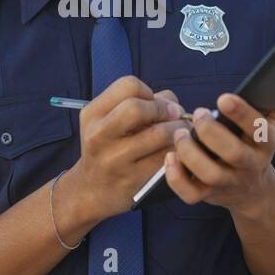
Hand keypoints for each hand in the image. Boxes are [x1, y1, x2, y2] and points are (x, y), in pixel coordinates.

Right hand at [65, 76, 189, 220]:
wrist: (92, 189)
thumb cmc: (108, 148)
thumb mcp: (108, 121)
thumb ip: (138, 103)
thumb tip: (173, 103)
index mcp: (92, 114)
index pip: (128, 85)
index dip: (149, 92)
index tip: (156, 103)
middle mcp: (98, 135)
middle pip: (138, 108)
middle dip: (165, 109)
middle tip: (176, 115)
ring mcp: (114, 159)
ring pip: (158, 133)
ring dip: (178, 129)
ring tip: (181, 132)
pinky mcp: (132, 178)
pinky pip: (164, 156)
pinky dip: (177, 149)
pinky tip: (177, 149)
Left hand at [164, 78, 274, 217]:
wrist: (253, 191)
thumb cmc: (254, 147)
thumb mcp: (270, 126)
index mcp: (266, 142)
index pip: (260, 129)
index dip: (242, 114)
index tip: (224, 98)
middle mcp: (250, 164)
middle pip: (234, 153)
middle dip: (212, 133)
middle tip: (197, 114)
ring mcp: (229, 182)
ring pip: (210, 174)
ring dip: (190, 153)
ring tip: (179, 134)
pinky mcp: (208, 195)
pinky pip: (190, 193)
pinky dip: (176, 177)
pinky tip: (169, 157)